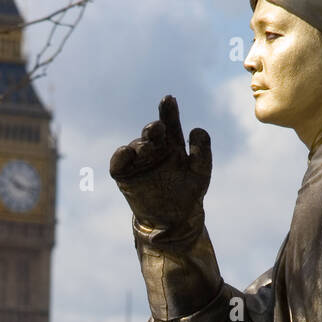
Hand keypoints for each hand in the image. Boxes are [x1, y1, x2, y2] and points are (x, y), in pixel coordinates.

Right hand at [109, 95, 211, 232]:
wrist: (173, 222)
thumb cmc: (189, 194)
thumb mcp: (200, 173)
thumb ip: (202, 152)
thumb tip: (196, 129)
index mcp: (172, 144)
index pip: (170, 123)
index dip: (169, 110)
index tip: (169, 99)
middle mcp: (154, 149)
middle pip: (151, 131)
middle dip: (153, 128)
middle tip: (158, 128)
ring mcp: (138, 161)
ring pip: (136, 146)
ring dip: (141, 144)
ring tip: (148, 147)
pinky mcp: (125, 174)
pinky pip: (119, 162)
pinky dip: (121, 156)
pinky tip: (127, 152)